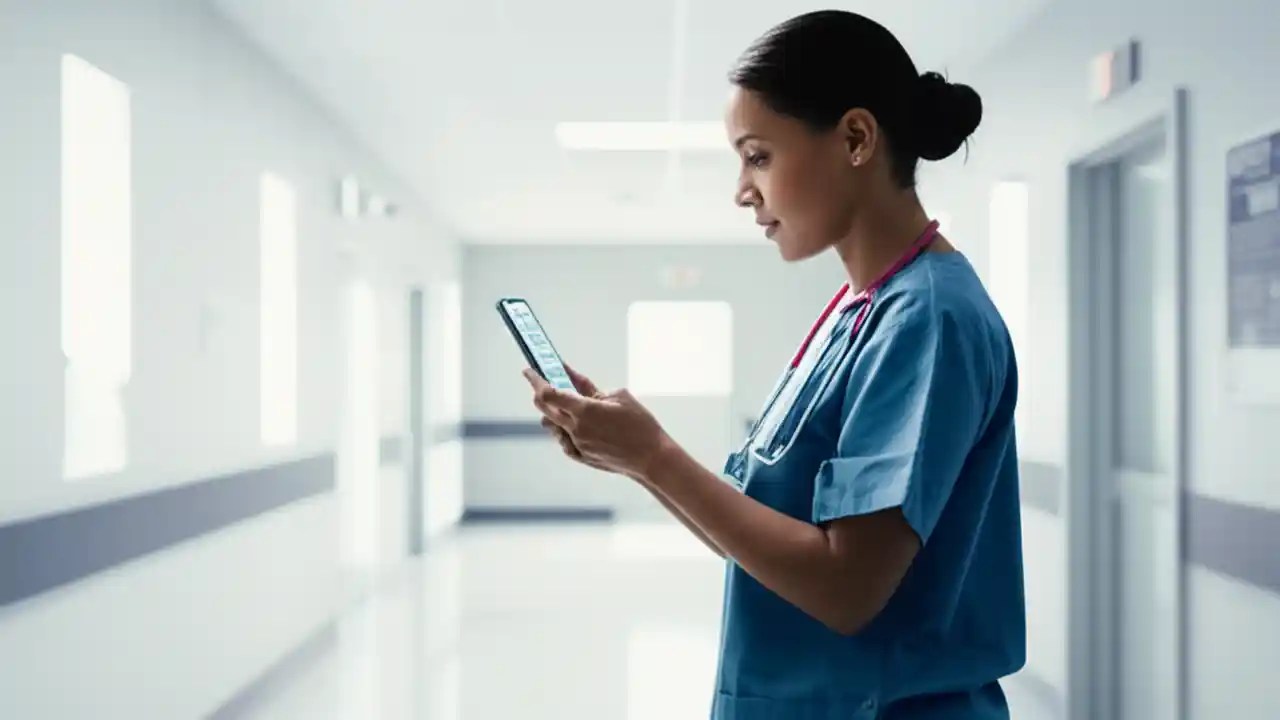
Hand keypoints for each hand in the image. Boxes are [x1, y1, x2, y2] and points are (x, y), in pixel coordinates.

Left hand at [524, 365, 671, 481]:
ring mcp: (578, 445)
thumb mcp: (618, 397)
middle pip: (544, 409)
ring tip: (565, 404)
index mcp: (585, 410)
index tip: (530, 370)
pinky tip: (574, 425)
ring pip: (552, 426)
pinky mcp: (582, 456)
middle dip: (539, 392)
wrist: (651, 458)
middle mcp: (576, 429)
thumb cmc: (640, 424)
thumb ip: (589, 386)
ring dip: (552, 412)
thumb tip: (571, 374)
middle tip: (541, 381)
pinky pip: (563, 441)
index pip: (548, 393)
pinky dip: (564, 430)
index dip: (536, 379)